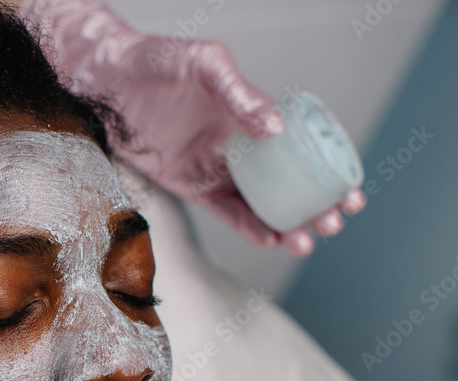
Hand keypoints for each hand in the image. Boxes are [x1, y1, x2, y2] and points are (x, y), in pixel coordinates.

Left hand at [19, 0, 365, 254]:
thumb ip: (241, 93)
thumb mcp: (206, 65)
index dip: (330, 168)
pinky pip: (225, 212)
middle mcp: (239, 142)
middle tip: (336, 220)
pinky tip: (271, 241)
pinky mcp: (190, 185)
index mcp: (251, 114)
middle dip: (317, 203)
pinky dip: (249, 228)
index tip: (351, 190)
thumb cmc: (155, 62)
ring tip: (309, 240)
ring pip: (262, 202)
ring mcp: (216, 165)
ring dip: (288, 223)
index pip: (302, 145)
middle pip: (288, 180)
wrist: (105, 83)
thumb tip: (276, 127)